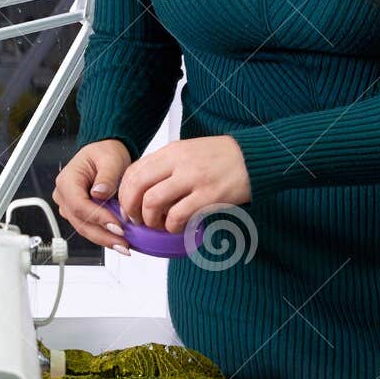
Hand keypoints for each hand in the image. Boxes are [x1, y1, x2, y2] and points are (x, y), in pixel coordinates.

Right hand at [53, 139, 132, 248]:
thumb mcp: (110, 159)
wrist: (105, 154)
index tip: (116, 225)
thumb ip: (106, 177)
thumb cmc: (105, 153)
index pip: (78, 205)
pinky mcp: (80, 213)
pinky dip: (104, 235)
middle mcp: (64, 196)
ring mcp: (70, 206)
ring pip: (84, 229)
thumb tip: (100, 193)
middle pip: (80, 222)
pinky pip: (90, 227)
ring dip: (104, 239)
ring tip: (124, 246)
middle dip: (103, 235)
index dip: (98, 218)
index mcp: (67, 181)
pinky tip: (119, 241)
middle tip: (123, 243)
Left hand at [116, 135, 250, 232]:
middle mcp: (179, 162)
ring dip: (150, 219)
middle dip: (131, 208)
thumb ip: (167, 165)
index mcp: (172, 151)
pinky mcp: (208, 196)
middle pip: (137, 186)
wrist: (254, 157)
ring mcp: (193, 179)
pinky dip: (171, 226)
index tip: (128, 206)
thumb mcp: (189, 151)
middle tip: (137, 220)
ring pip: (153, 202)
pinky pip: (178, 215)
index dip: (125, 193)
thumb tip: (144, 188)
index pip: (134, 171)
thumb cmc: (223, 157)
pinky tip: (177, 227)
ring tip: (158, 225)